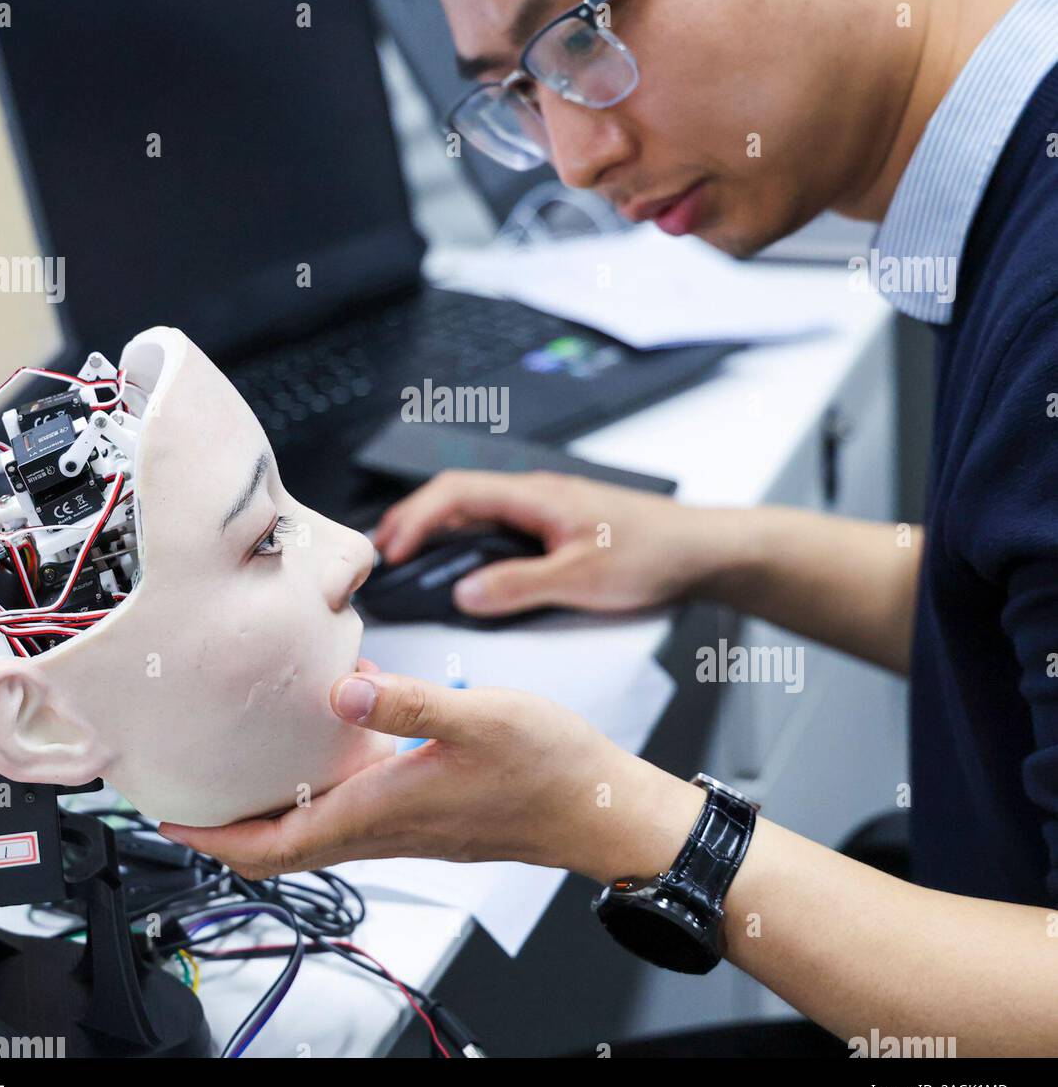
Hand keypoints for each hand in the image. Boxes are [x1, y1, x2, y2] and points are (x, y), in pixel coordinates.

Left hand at [159, 670, 702, 885]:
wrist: (603, 809)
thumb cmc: (551, 771)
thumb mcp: (479, 717)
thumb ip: (407, 702)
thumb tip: (339, 693)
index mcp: (383, 812)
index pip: (276, 847)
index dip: (215, 840)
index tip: (169, 821)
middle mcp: (386, 828)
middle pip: (284, 846)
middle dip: (228, 827)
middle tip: (188, 794)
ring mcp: (408, 825)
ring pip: (316, 828)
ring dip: (271, 807)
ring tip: (240, 766)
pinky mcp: (428, 810)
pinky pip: (353, 809)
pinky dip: (321, 785)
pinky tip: (332, 735)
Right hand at [373, 470, 738, 618]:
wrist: (703, 549)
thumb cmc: (653, 554)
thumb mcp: (580, 579)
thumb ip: (517, 586)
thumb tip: (463, 594)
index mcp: (536, 496)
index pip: (456, 493)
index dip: (415, 518)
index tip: (390, 549)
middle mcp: (537, 493)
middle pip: (458, 495)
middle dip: (414, 518)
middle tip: (383, 551)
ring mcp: (548, 506)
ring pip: (479, 508)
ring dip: (440, 528)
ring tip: (410, 555)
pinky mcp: (560, 523)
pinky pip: (500, 523)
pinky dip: (469, 538)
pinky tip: (466, 562)